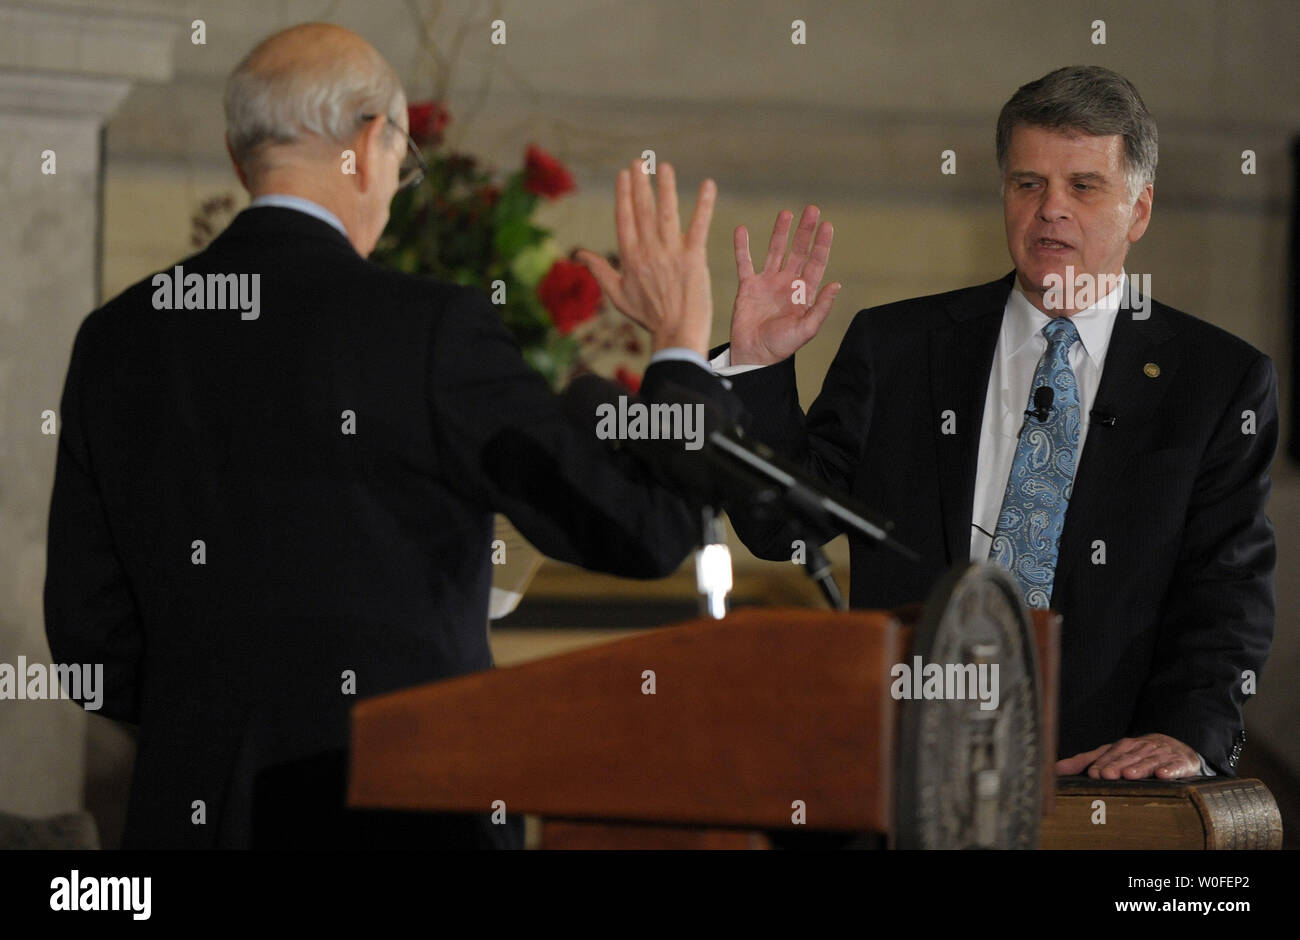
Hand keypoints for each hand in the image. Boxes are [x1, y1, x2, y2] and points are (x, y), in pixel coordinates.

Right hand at [578, 160, 715, 356]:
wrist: (676, 332)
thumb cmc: (648, 316)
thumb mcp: (617, 294)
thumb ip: (599, 270)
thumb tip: (578, 254)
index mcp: (630, 258)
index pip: (625, 219)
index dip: (624, 195)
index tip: (624, 174)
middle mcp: (648, 251)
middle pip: (643, 211)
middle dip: (640, 184)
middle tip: (640, 162)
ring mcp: (671, 253)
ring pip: (667, 213)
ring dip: (665, 187)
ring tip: (663, 166)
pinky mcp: (694, 257)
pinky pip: (699, 226)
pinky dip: (704, 205)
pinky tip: (708, 185)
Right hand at [729, 206, 840, 366]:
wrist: (754, 355)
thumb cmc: (782, 346)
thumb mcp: (806, 330)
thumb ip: (821, 307)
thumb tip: (836, 284)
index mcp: (803, 292)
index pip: (815, 262)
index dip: (822, 244)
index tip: (827, 225)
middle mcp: (787, 283)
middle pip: (798, 251)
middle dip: (805, 231)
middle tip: (812, 209)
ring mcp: (767, 283)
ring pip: (775, 251)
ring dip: (780, 232)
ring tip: (786, 213)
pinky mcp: (748, 286)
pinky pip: (745, 262)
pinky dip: (742, 247)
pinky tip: (742, 230)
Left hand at [1055, 733, 1202, 779]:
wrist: (1175, 746)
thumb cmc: (1137, 754)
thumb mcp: (1112, 755)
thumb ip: (1085, 761)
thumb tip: (1055, 769)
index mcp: (1124, 746)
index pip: (1111, 754)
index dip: (1103, 764)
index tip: (1094, 773)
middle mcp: (1142, 747)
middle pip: (1129, 757)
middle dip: (1118, 766)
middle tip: (1108, 775)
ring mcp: (1162, 754)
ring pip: (1150, 761)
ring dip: (1140, 768)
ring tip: (1130, 775)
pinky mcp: (1181, 762)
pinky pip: (1176, 766)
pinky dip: (1170, 770)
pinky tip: (1163, 776)